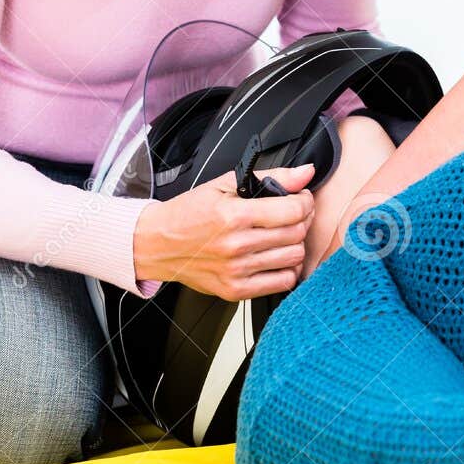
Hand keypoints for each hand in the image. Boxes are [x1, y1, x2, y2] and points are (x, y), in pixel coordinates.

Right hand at [132, 162, 315, 301]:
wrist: (157, 243)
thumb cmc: (189, 213)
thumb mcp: (225, 184)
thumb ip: (271, 177)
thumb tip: (305, 173)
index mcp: (234, 215)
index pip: (293, 211)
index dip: (304, 202)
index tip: (300, 199)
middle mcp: (236, 246)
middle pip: (296, 234)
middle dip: (302, 219)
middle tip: (292, 214)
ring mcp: (236, 271)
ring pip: (294, 258)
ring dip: (296, 244)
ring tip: (283, 234)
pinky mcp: (235, 290)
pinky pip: (283, 283)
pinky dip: (287, 269)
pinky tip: (275, 256)